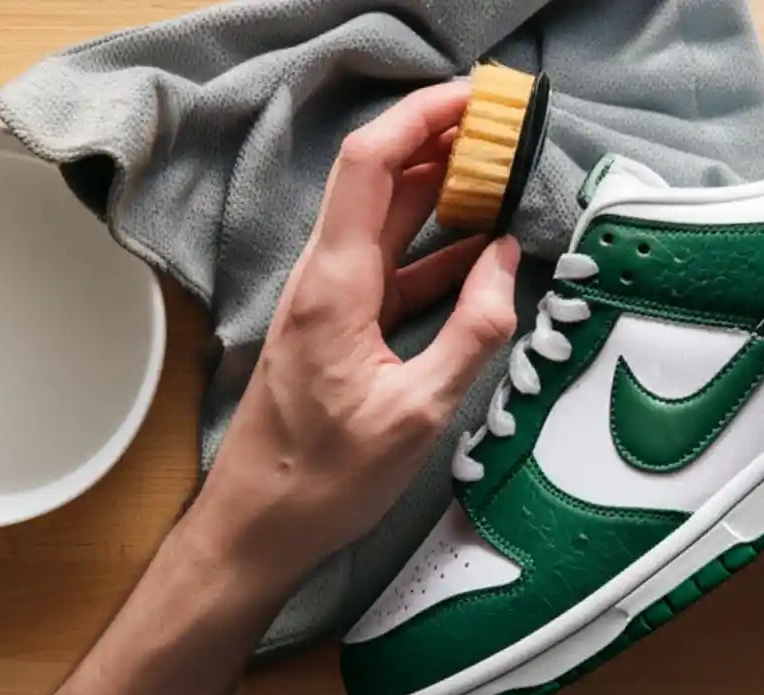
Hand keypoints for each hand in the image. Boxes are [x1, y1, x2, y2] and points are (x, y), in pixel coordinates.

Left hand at [193, 81, 520, 582]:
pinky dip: (435, 247)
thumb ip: (472, 331)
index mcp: (336, 286)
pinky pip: (391, 265)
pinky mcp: (339, 324)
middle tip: (506, 133)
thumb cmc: (325, 480)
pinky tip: (477, 251)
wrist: (257, 524)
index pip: (371, 164)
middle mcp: (326, 277)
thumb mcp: (418, 413)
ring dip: (439, 189)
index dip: (421, 117)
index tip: (477, 101)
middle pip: (380, 178)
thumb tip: (505, 262)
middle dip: (441, 141)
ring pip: (385, 218)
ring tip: (501, 176)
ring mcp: (329, 299)